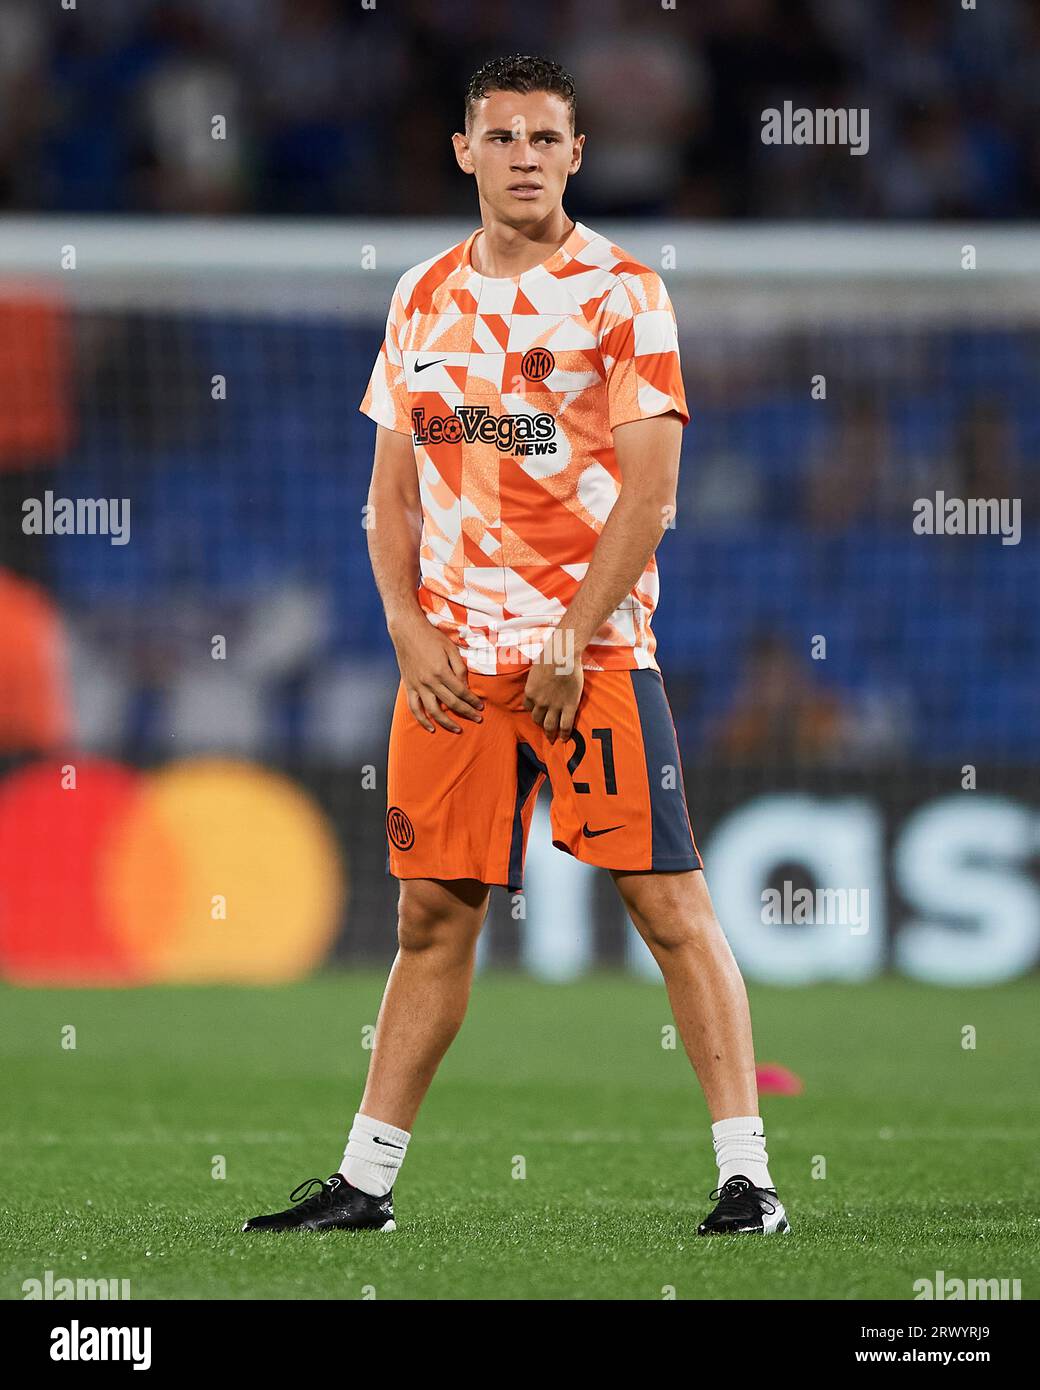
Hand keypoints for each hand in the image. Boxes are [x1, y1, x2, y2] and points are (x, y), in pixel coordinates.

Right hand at [389, 612, 482, 733]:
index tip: (481, 707)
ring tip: (458, 729)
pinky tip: (431, 728)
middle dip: (467, 712)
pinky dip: (422, 720)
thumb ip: (459, 669)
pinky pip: (414, 708)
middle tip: (477, 719)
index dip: (473, 701)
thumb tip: (465, 687)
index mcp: (442, 671)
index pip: (461, 692)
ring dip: (447, 723)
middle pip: (451, 703)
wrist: (407, 630)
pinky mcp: (409, 687)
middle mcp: (429, 681)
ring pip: (433, 711)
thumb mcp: (451, 648)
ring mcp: (418, 685)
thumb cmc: (431, 637)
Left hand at [523, 630, 583, 743]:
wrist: (563, 655)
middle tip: (544, 729)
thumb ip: (536, 679)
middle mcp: (540, 702)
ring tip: (553, 739)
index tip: (537, 711)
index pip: (528, 706)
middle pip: (537, 719)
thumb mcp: (536, 669)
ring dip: (550, 733)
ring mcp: (554, 706)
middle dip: (540, 724)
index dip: (533, 709)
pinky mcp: (569, 706)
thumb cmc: (549, 656)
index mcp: (530, 692)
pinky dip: (564, 734)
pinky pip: (565, 725)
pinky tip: (564, 739)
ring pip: (549, 725)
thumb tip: (539, 679)